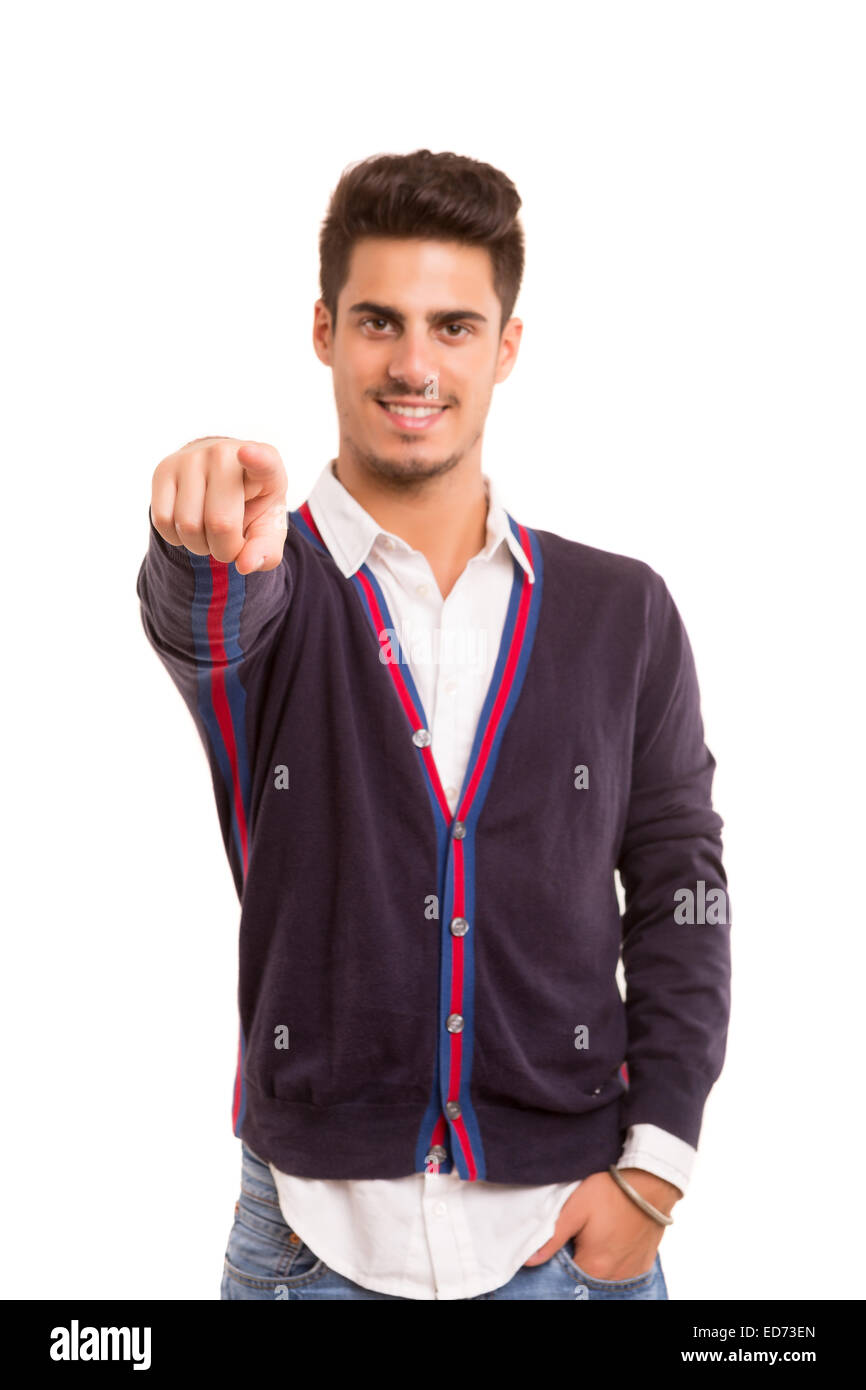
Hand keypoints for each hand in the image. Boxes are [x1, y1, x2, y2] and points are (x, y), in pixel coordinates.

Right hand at [151, 436, 288, 573]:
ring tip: (210, 531)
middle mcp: (225, 453)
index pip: (263, 461)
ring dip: (199, 546)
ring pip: (187, 525)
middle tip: (231, 543)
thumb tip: (244, 564)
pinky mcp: (163, 469)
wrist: (221, 481)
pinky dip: (176, 538)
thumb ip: (266, 551)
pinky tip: (190, 526)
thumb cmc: (252, 506)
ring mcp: (191, 458)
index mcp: (266, 463)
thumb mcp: (268, 528)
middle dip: (225, 550)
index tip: (248, 453)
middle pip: (219, 522)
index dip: (256, 459)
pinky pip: (162, 521)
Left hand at [523, 1167, 680, 1278]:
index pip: (566, 1275)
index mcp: (594, 1267)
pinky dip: (616, 1258)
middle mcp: (614, 1277)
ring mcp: (631, 1273)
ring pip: (605, 1274)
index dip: (561, 1255)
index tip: (566, 1237)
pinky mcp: (644, 1264)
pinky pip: (624, 1270)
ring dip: (598, 1259)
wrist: (651, 1182)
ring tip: (599, 1232)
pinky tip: (614, 1238)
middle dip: (580, 1256)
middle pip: (586, 1275)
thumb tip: (529, 1260)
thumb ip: (552, 1237)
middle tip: (584, 1230)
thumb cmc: (611, 1192)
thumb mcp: (575, 1209)